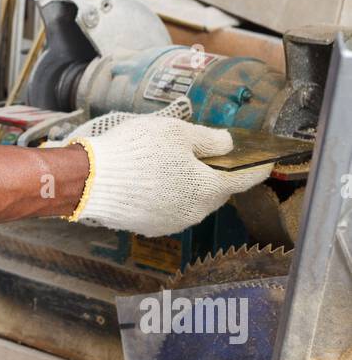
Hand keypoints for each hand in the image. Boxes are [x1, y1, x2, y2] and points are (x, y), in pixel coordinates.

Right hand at [68, 113, 272, 237]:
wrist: (93, 181)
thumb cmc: (138, 151)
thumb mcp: (177, 132)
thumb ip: (209, 139)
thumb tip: (227, 145)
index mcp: (209, 189)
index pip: (244, 179)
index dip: (257, 169)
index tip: (267, 163)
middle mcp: (196, 212)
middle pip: (217, 192)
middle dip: (217, 175)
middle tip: (207, 155)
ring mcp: (173, 223)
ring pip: (193, 202)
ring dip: (191, 186)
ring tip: (174, 165)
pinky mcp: (152, 227)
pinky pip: (171, 209)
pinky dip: (171, 196)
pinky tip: (154, 181)